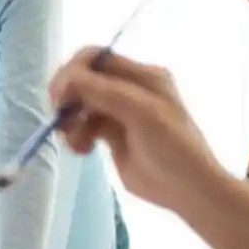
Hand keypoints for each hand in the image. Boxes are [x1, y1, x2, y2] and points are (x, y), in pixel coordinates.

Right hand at [48, 49, 231, 211]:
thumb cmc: (171, 146)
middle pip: (84, 80)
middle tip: (62, 121)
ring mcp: (120, 112)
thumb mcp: (139, 111)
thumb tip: (63, 82)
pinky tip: (83, 151)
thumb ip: (101, 90)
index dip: (73, 72)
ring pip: (80, 105)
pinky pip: (84, 125)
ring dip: (71, 121)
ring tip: (76, 144)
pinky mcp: (112, 135)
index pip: (95, 58)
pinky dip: (76, 135)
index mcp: (142, 75)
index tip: (60, 97)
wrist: (188, 190)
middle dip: (68, 98)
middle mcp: (129, 89)